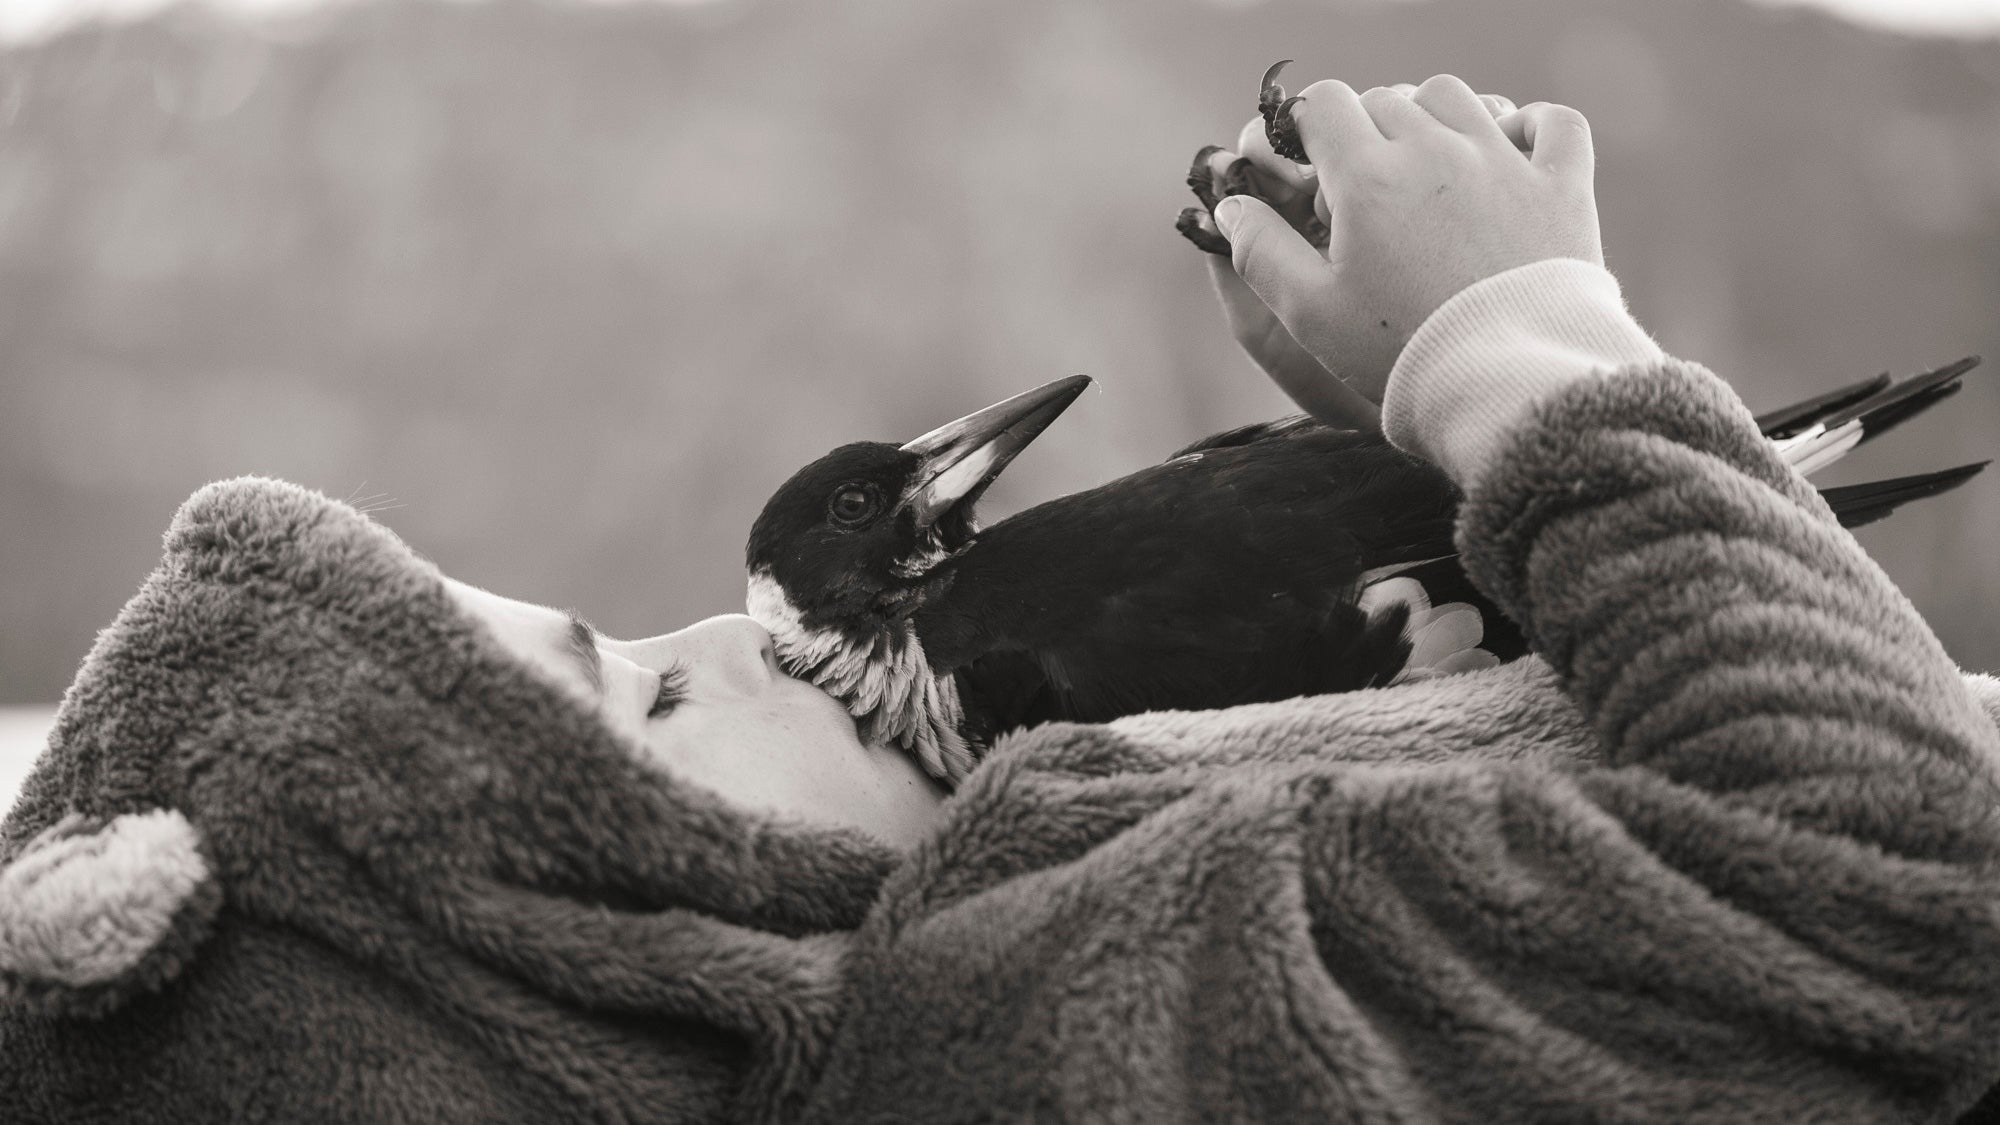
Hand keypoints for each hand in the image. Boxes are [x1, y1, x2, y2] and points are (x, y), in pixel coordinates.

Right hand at [1213, 75, 1602, 405]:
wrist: (1508, 384)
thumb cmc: (1398, 352)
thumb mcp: (1308, 313)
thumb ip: (1260, 250)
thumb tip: (1230, 205)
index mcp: (1367, 175)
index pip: (1322, 104)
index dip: (1305, 129)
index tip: (1307, 168)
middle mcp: (1435, 149)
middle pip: (1385, 100)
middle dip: (1364, 132)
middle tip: (1361, 193)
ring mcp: (1504, 161)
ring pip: (1456, 97)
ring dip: (1432, 119)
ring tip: (1424, 173)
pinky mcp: (1561, 186)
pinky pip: (1551, 122)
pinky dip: (1529, 126)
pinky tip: (1511, 152)